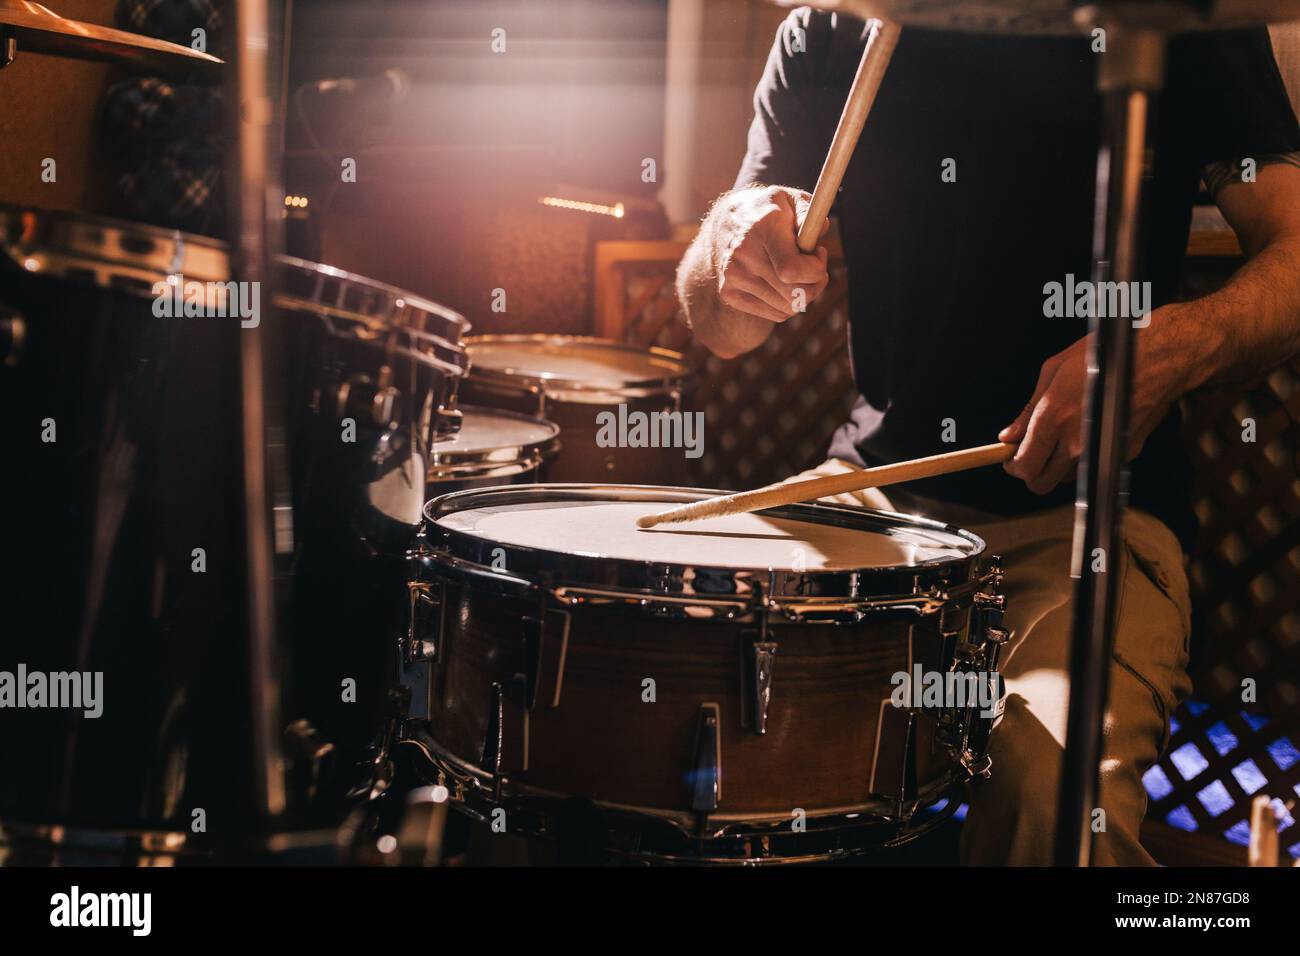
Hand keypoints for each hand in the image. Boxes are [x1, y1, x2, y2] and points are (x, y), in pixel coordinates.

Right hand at [713, 185, 829, 322]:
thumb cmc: (769, 210)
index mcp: (762, 228)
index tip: (819, 253)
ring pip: (787, 308)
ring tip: (797, 272)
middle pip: (793, 294)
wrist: (726, 221)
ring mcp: (733, 277)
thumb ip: (809, 211)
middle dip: (815, 285)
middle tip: (815, 269)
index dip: (815, 269)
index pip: (792, 270)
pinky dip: (787, 303)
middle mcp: (743, 254)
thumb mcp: (791, 198)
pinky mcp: (729, 293)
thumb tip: (821, 229)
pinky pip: (775, 314)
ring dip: (802, 295)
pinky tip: (783, 283)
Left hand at [998, 317, 1190, 494]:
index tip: (1011, 458)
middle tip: (1032, 453)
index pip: (1024, 466)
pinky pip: (1093, 467)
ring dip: (1058, 466)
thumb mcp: (1053, 371)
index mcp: (1054, 419)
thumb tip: (1009, 434)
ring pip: (1066, 479)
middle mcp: (1077, 442)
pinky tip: (1087, 433)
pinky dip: (1084, 459)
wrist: (1156, 359)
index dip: (1013, 465)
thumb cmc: (1105, 356)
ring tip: (1062, 438)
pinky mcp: (1122, 454)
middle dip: (1032, 472)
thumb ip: (1028, 409)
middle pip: (1042, 483)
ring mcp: (1101, 451)